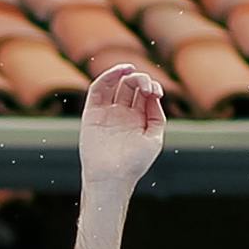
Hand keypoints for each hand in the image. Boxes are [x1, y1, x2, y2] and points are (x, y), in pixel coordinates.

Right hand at [78, 60, 166, 190]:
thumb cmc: (135, 163)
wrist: (113, 177)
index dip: (151, 87)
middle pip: (130, 86)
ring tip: (133, 72)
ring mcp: (106, 113)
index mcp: (137, 120)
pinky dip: (108, 76)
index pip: (144, 94)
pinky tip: (120, 71)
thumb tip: (154, 96)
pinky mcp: (92, 113)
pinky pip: (98, 89)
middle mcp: (122, 114)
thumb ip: (157, 116)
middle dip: (140, 80)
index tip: (156, 92)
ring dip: (125, 74)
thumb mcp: (154, 139)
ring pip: (115, 84)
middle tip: (146, 87)